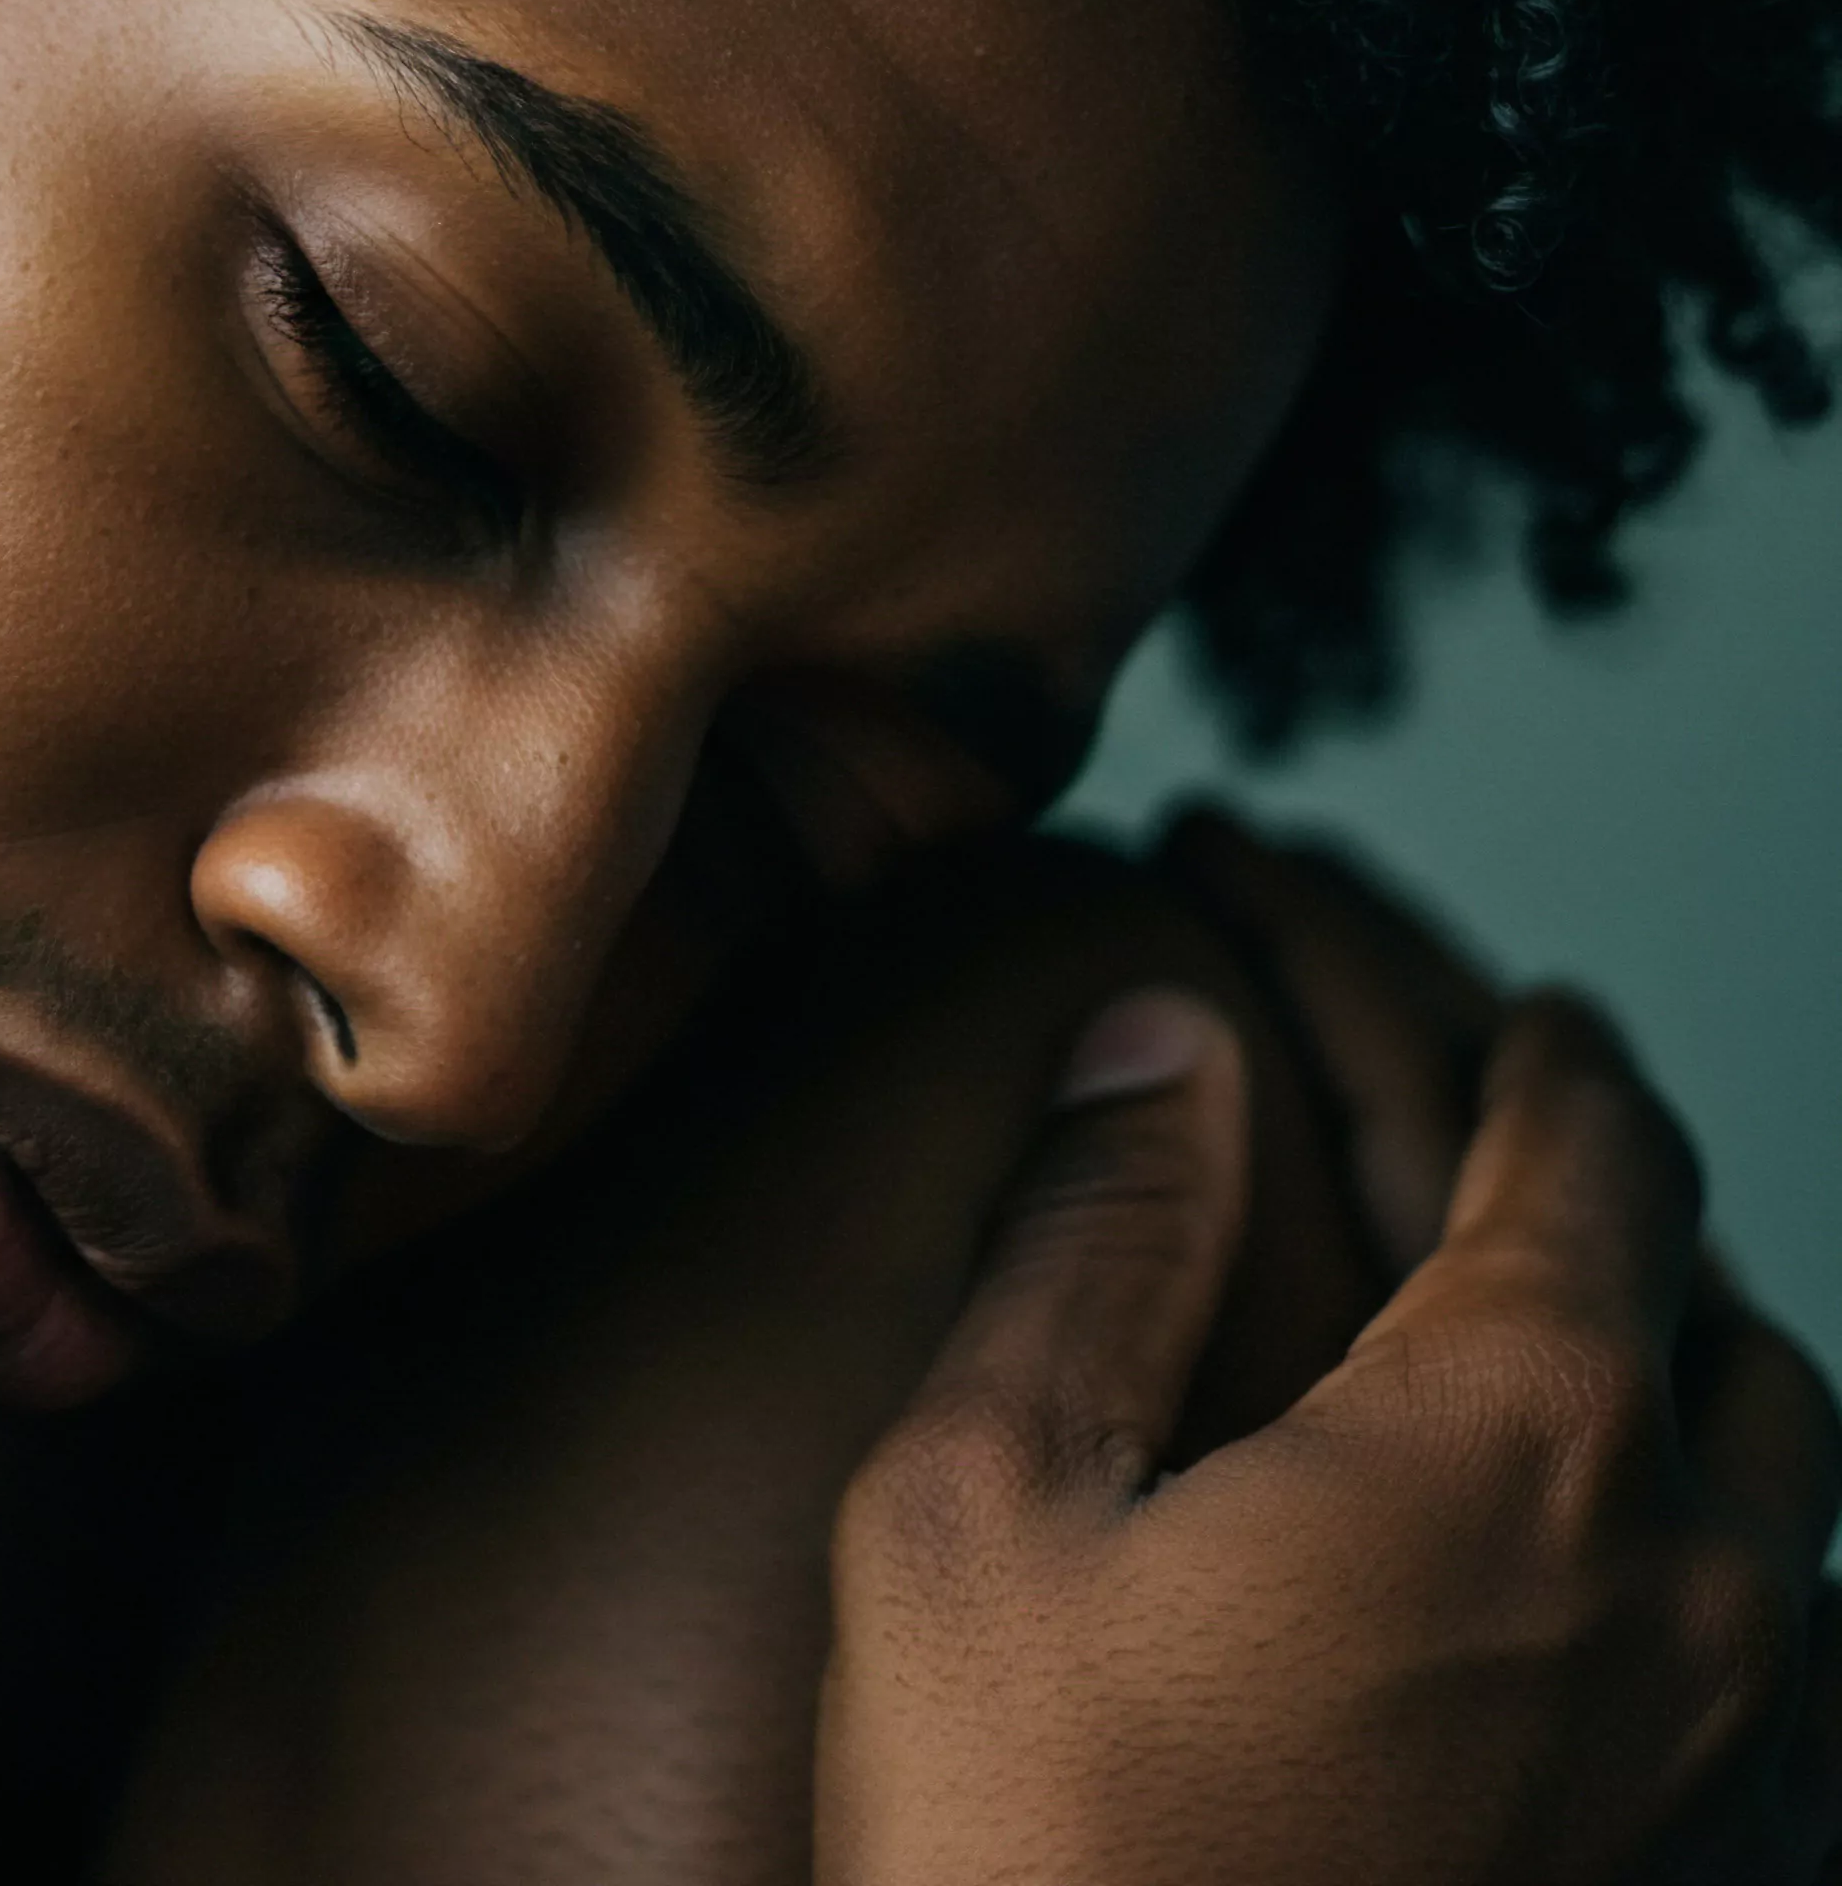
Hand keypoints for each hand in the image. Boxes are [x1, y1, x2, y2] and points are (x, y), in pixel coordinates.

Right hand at [819, 970, 1841, 1883]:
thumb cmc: (1024, 1853)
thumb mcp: (973, 1499)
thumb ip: (1091, 1236)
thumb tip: (1160, 1033)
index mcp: (1523, 1444)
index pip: (1582, 1137)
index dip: (1472, 1006)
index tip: (1395, 941)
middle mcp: (1702, 1585)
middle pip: (1701, 1285)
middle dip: (1569, 1155)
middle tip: (1433, 1084)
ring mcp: (1746, 1759)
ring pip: (1779, 1471)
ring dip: (1660, 1348)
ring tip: (1529, 1298)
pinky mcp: (1727, 1882)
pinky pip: (1790, 1654)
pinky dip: (1707, 1543)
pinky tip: (1610, 1555)